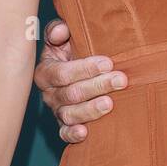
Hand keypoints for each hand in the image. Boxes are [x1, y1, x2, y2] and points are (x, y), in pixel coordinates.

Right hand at [33, 17, 127, 142]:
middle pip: (70, 93)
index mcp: (46, 71)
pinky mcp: (65, 126)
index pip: (62, 72)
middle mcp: (49, 93)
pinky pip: (64, 134)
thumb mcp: (64, 38)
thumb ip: (59, 31)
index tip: (108, 63)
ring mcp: (57, 111)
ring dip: (90, 110)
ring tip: (110, 104)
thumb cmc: (72, 51)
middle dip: (97, 86)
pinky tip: (85, 133)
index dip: (85, 68)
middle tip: (120, 80)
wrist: (76, 72)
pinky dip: (72, 134)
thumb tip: (61, 31)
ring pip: (69, 114)